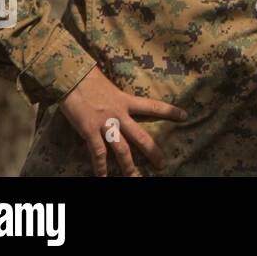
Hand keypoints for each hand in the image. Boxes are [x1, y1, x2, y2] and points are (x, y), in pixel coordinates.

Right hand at [59, 67, 186, 176]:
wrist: (71, 77)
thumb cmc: (89, 79)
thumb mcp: (110, 86)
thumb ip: (117, 98)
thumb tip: (121, 102)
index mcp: (126, 100)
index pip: (153, 106)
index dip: (169, 111)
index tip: (185, 116)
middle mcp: (119, 113)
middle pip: (141, 136)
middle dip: (152, 151)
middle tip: (162, 165)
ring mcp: (105, 123)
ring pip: (121, 149)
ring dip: (128, 165)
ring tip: (135, 177)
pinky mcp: (89, 131)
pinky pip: (98, 153)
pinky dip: (100, 166)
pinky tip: (103, 176)